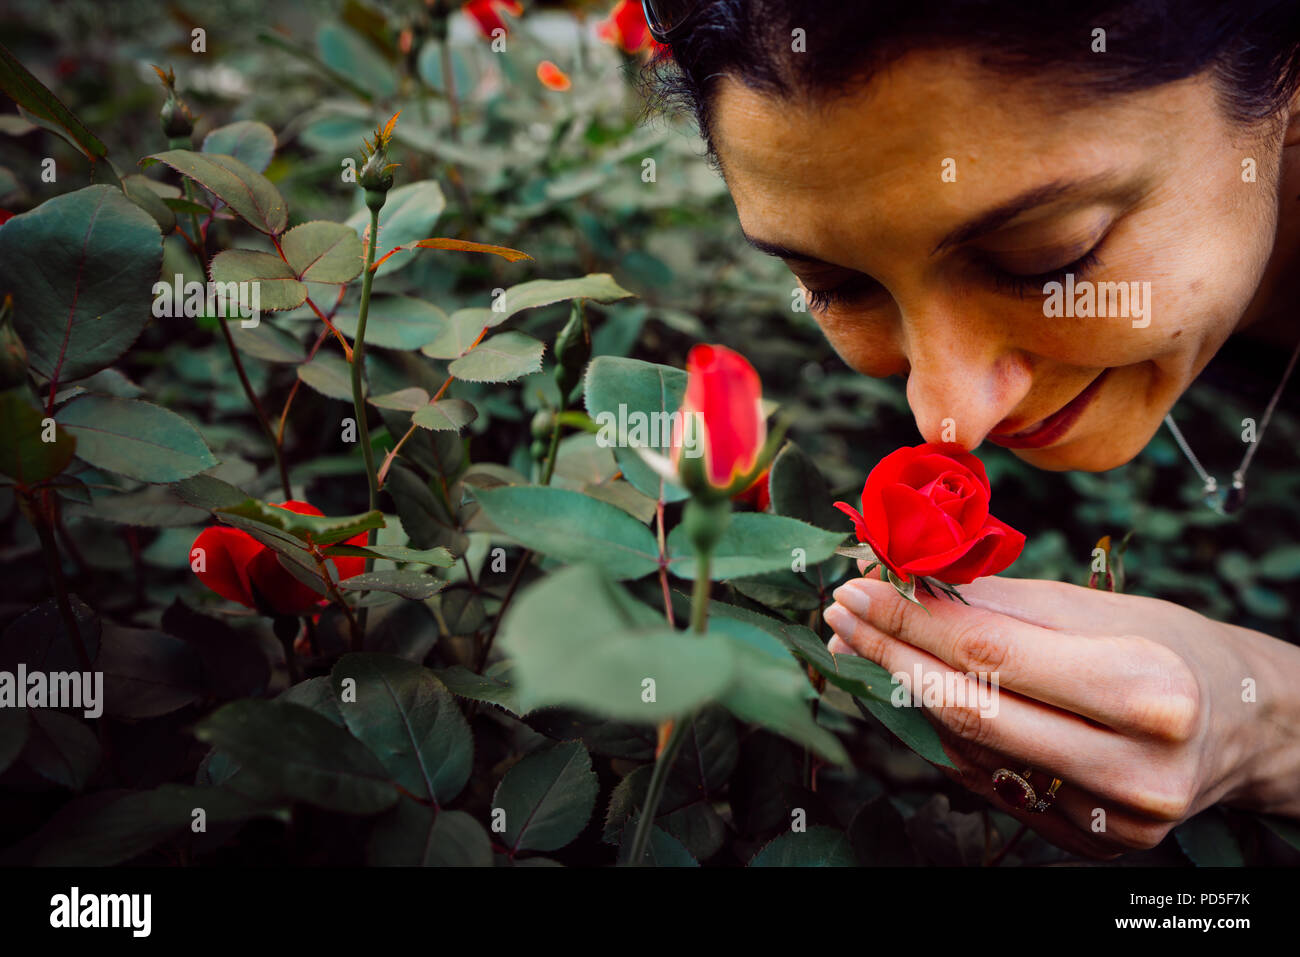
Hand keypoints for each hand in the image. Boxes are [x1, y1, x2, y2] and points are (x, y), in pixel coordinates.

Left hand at [823, 572, 1299, 858]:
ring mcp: (1112, 819)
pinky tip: (920, 696)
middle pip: (972, 710)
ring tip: (868, 649)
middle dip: (891, 657)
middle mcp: (1134, 767)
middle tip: (840, 617)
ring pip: (971, 752)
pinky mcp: (1093, 844)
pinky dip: (947, 735)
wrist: (1243, 728)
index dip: (911, 620)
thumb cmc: (1168, 648)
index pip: (992, 654)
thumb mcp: (1095, 607)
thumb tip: (895, 587)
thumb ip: (994, 602)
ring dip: (908, 696)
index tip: (856, 587)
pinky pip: (992, 782)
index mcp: (1146, 690)